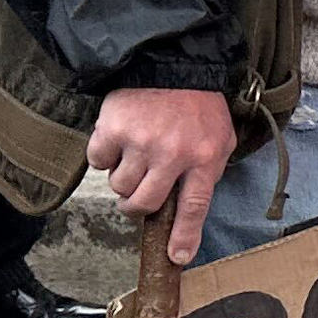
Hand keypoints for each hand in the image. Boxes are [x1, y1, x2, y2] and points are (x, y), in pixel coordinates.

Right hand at [90, 86, 236, 268]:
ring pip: (119, 185)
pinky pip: (97, 161)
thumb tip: (190, 206)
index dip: (183, 236)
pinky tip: (117, 137)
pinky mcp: (113, 128)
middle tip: (136, 198)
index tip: (176, 257)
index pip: (194, 207)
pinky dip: (103, 154)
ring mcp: (141, 142)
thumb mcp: (220, 136)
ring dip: (122, 176)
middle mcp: (173, 153)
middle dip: (136, 207)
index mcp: (205, 157)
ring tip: (134, 153)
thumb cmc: (198, 102)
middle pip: (145, 203)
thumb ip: (209, 169)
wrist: (172, 60)